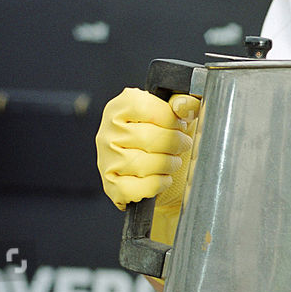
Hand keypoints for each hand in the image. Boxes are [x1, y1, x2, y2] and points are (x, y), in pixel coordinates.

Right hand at [95, 88, 199, 210]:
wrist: (158, 170)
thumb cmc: (166, 139)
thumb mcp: (177, 116)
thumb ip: (184, 104)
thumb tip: (184, 105)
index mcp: (120, 108)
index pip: (146, 108)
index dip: (171, 119)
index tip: (180, 125)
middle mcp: (107, 132)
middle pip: (148, 138)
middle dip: (175, 144)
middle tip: (183, 145)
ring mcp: (106, 160)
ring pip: (143, 164)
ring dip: (168, 164)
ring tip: (174, 161)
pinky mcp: (111, 186)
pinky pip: (138, 188)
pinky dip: (157, 184)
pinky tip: (162, 177)